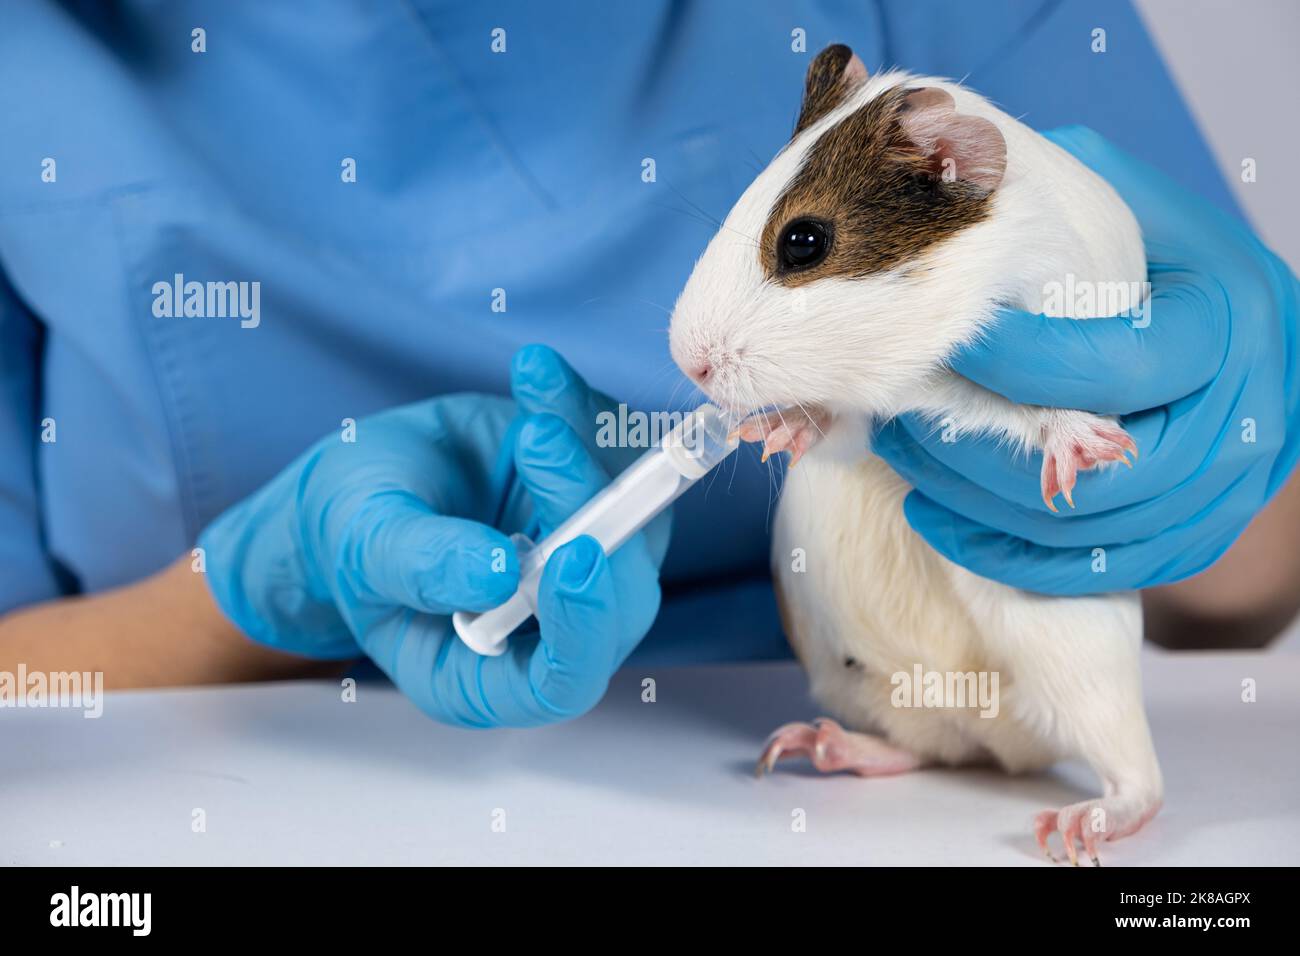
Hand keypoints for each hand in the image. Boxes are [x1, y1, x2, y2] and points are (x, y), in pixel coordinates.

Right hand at [199, 345, 667, 725]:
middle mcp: (553, 630)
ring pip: (637, 519)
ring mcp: (586, 565)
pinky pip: (625, 460)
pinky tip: (537, 378)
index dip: (584, 628)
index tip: (576, 556)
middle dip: (589, 511)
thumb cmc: (354, 532)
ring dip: (590, 449)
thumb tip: (496, 575)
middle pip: (619, 596)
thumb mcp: (367, 544)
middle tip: (539, 438)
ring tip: (530, 395)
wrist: (369, 480)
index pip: (565, 683)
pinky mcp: (599, 505)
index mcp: (487, 675)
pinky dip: (588, 412)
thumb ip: (423, 565)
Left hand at [871, 126, 1299, 594]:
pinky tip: (938, 515)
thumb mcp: (1137, 209)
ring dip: (981, 503)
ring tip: (907, 461)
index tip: (939, 339)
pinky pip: (1098, 574)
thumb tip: (956, 172)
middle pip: (1103, 467)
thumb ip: (1067, 197)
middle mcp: (1246, 417)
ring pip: (1092, 530)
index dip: (1016, 363)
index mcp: (1231, 323)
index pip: (1114, 366)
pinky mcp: (1193, 537)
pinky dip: (1007, 555)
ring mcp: (1226, 490)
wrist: (1233, 343)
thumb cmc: (1169, 265)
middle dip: (983, 446)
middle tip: (902, 414)